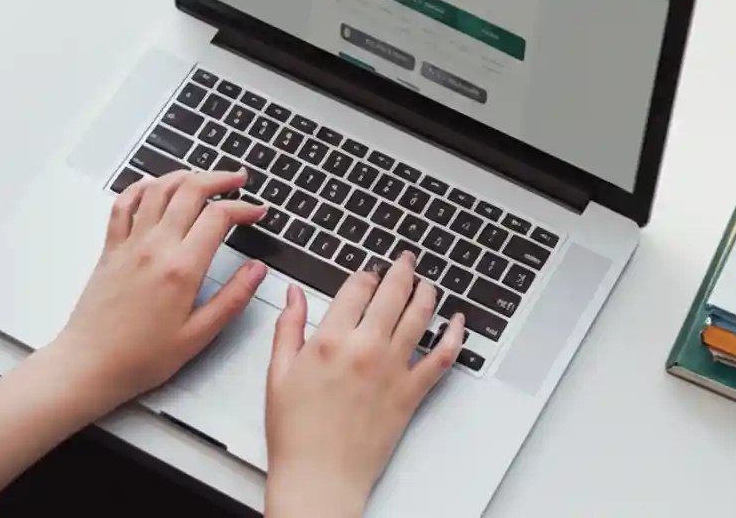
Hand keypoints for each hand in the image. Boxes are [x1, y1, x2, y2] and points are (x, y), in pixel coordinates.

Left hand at [53, 169, 267, 411]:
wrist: (88, 366)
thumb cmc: (140, 357)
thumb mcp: (200, 335)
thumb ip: (233, 298)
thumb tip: (257, 270)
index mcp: (181, 269)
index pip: (218, 217)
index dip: (244, 208)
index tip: (257, 212)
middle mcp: (154, 248)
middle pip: (190, 190)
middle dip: (220, 179)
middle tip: (239, 180)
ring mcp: (130, 245)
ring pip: (159, 189)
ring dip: (185, 175)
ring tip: (205, 177)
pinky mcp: (111, 249)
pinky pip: (124, 205)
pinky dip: (142, 188)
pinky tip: (155, 187)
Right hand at [265, 252, 464, 517]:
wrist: (320, 475)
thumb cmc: (296, 432)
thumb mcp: (277, 373)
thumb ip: (288, 327)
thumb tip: (294, 294)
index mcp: (330, 340)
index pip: (356, 288)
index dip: (365, 274)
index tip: (369, 271)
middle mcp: (366, 348)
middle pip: (393, 292)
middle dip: (402, 270)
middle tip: (407, 260)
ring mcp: (393, 368)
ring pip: (420, 315)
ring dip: (427, 292)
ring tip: (427, 282)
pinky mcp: (411, 391)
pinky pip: (443, 356)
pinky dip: (455, 334)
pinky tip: (457, 321)